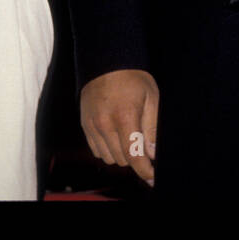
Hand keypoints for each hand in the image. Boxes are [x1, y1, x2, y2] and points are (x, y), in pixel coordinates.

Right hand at [80, 69, 158, 186]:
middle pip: (122, 159)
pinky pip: (97, 151)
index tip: (152, 178)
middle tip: (144, 146)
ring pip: (109, 158)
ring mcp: (93, 126)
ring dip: (121, 155)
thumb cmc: (132, 78)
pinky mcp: (85, 126)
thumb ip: (152, 128)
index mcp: (125, 117)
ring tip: (129, 138)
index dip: (145, 171)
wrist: (106, 62)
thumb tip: (153, 153)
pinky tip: (116, 136)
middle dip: (135, 158)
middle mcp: (105, 124)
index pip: (134, 156)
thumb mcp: (151, 98)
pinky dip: (108, 149)